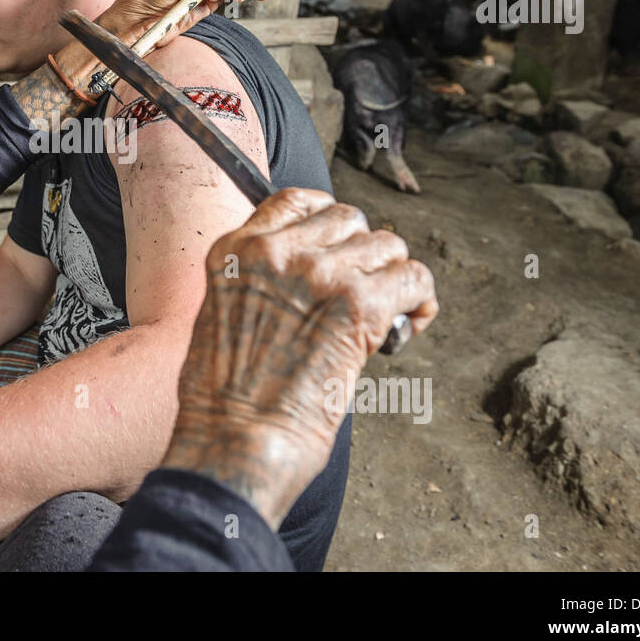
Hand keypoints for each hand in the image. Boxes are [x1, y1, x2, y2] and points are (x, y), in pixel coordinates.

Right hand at [162, 188, 438, 528]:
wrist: (233, 439)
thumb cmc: (223, 399)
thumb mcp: (220, 314)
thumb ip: (260, 280)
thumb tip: (308, 280)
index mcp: (236, 250)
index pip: (296, 200)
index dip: (327, 223)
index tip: (338, 250)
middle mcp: (278, 250)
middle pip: (349, 219)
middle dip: (362, 254)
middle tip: (362, 294)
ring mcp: (320, 273)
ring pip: (387, 245)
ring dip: (391, 277)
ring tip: (386, 315)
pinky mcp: (359, 304)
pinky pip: (414, 277)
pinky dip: (419, 301)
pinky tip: (409, 327)